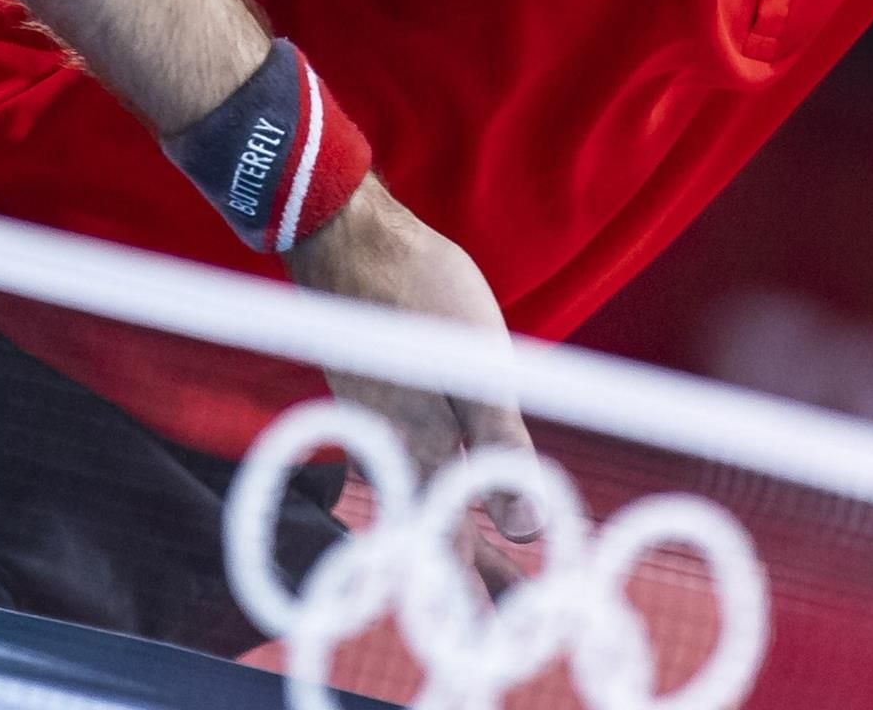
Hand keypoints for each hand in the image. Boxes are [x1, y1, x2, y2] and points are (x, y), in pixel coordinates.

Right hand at [283, 177, 539, 588]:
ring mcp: (383, 421)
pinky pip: (411, 466)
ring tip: (490, 567)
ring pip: (425, 497)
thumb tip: (524, 529)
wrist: (348, 236)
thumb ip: (501, 447)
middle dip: (475, 577)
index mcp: (427, 449)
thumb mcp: (480, 368)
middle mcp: (398, 447)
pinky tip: (447, 487)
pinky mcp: (379, 395)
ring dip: (458, 536)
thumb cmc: (421, 292)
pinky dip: (437, 491)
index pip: (455, 546)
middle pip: (439, 531)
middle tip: (508, 618)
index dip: (480, 594)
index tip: (504, 636)